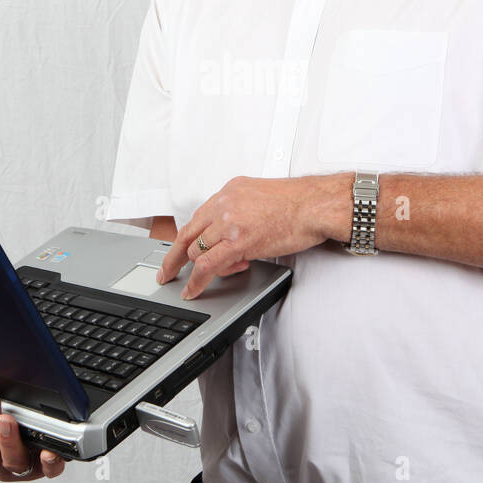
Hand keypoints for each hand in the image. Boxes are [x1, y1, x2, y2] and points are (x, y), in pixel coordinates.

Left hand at [156, 174, 344, 299]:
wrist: (315, 205)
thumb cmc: (298, 204)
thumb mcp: (260, 197)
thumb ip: (240, 212)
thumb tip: (232, 237)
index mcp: (229, 192)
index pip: (198, 218)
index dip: (185, 238)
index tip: (178, 250)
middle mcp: (224, 203)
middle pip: (188, 233)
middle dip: (174, 256)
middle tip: (166, 271)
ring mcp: (229, 222)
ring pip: (196, 251)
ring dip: (191, 271)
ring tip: (189, 285)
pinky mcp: (238, 241)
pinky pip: (207, 265)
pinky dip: (196, 281)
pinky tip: (194, 289)